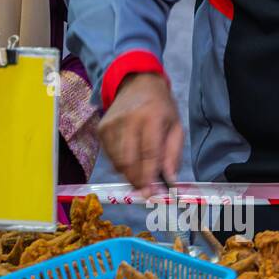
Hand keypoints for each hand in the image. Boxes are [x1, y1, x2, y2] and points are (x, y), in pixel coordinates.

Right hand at [97, 73, 182, 196]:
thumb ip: (174, 155)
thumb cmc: (161, 107)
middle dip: (137, 181)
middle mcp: (128, 120)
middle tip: (145, 191)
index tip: (152, 194)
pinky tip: (129, 159)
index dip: (150, 176)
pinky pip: (109, 155)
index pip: (149, 153)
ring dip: (128, 174)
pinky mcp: (101, 128)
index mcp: (151, 117)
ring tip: (139, 175)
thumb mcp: (176, 127)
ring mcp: (111, 124)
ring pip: (117, 161)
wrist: (136, 84)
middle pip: (129, 160)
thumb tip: (170, 182)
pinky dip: (119, 164)